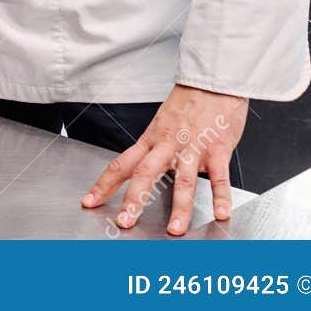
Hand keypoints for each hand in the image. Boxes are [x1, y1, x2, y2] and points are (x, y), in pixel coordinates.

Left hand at [81, 84, 247, 234]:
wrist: (213, 80)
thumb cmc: (189, 102)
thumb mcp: (163, 123)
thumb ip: (155, 148)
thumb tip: (145, 172)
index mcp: (151, 138)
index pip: (122, 163)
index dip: (104, 184)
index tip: (89, 202)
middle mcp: (168, 144)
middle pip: (145, 173)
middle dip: (134, 200)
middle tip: (125, 223)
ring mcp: (192, 147)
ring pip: (183, 180)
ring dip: (179, 207)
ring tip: (175, 230)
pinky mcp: (217, 148)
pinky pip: (219, 177)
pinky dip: (220, 196)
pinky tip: (220, 214)